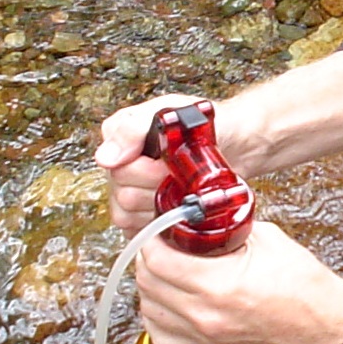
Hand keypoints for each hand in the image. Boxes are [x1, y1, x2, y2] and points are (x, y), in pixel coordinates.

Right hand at [94, 92, 205, 233]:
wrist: (238, 144)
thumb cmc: (209, 124)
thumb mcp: (173, 113)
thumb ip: (133, 130)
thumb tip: (104, 158)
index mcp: (121, 137)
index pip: (115, 169)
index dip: (145, 171)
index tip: (168, 162)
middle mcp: (122, 163)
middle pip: (121, 195)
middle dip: (156, 188)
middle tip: (179, 177)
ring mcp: (132, 189)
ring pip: (127, 215)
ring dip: (159, 205)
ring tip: (180, 190)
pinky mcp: (145, 212)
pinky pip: (136, 230)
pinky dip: (158, 224)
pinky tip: (176, 207)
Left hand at [133, 222, 342, 343]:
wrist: (325, 324)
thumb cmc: (304, 287)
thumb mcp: (267, 240)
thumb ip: (228, 229)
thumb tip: (205, 218)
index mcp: (217, 284)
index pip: (157, 261)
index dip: (151, 241)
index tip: (157, 232)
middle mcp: (205, 315)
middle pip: (148, 285)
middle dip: (148, 261)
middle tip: (159, 247)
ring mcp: (205, 337)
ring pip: (149, 312)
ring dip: (151, 289)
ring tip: (163, 274)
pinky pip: (163, 339)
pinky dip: (158, 320)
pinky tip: (169, 305)